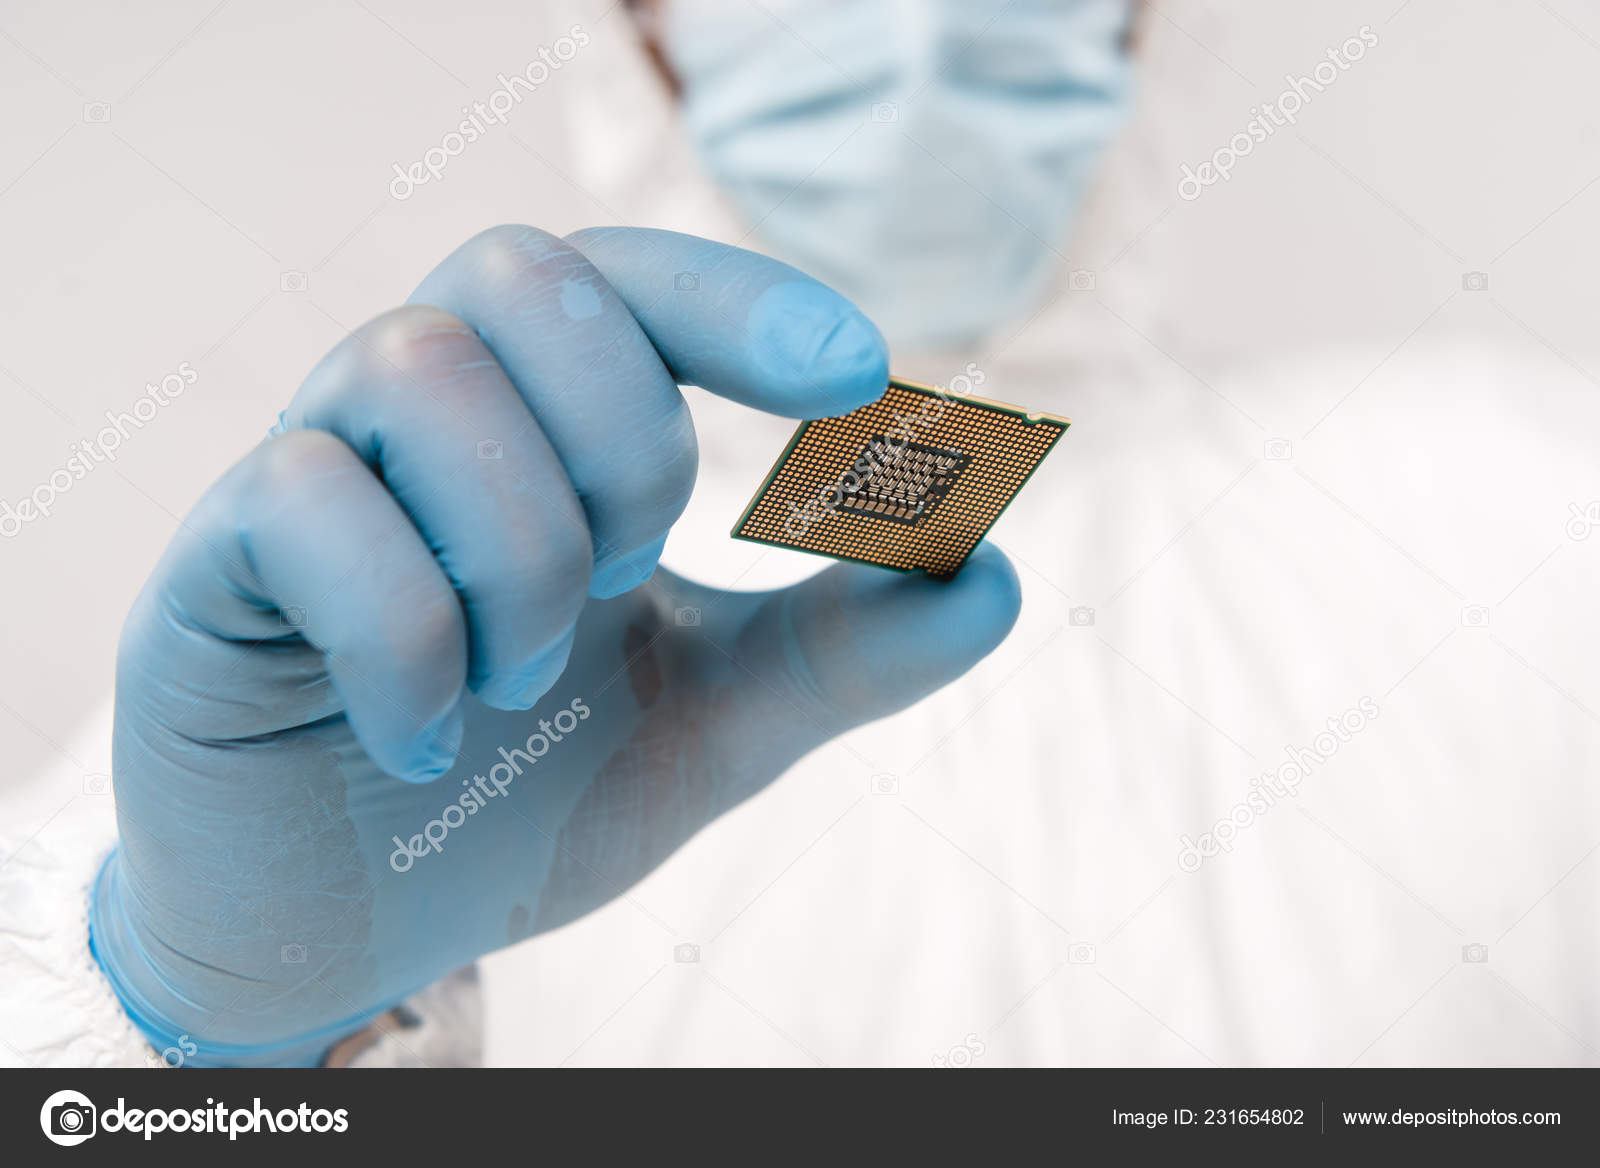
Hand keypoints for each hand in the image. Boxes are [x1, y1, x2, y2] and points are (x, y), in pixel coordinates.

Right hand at [91, 226, 1022, 1065]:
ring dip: (521, 544)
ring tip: (524, 679)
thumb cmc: (526, 795)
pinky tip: (429, 741)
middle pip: (518, 274)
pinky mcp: (215, 562)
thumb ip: (845, 649)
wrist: (355, 926)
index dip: (742, 299)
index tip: (858, 379)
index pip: (630, 279)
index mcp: (540, 426)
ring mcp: (309, 473)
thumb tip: (993, 573)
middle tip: (636, 577)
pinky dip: (408, 630)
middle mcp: (421, 416)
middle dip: (623, 433)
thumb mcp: (715, 720)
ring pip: (419, 372)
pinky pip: (303, 501)